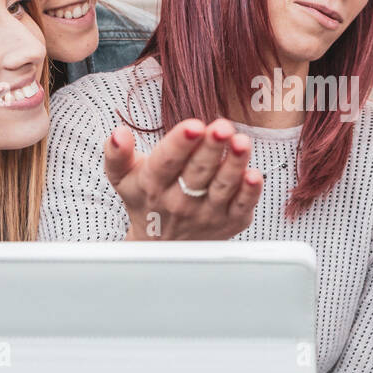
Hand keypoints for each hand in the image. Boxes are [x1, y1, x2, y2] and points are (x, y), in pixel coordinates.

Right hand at [104, 117, 261, 240]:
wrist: (162, 246)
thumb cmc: (145, 199)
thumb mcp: (122, 178)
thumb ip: (117, 154)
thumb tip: (119, 133)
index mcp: (153, 185)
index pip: (166, 162)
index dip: (180, 144)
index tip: (193, 126)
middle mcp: (180, 201)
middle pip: (198, 172)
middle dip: (211, 148)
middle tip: (222, 127)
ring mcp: (207, 214)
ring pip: (222, 187)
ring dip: (234, 165)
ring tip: (242, 142)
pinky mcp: (231, 222)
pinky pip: (242, 206)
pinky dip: (250, 192)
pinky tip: (254, 174)